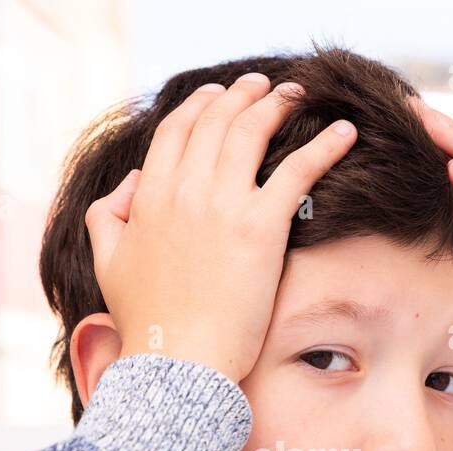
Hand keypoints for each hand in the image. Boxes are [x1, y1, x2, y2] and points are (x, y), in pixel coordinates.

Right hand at [85, 73, 357, 383]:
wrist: (177, 361)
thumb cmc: (146, 322)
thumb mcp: (107, 263)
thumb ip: (107, 216)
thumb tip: (130, 186)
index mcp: (151, 195)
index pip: (177, 131)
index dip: (200, 106)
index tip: (217, 95)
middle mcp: (186, 190)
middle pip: (217, 121)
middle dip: (243, 94)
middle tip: (264, 86)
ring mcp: (224, 206)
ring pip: (253, 131)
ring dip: (278, 104)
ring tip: (298, 95)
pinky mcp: (261, 228)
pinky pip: (298, 170)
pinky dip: (325, 146)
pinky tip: (345, 133)